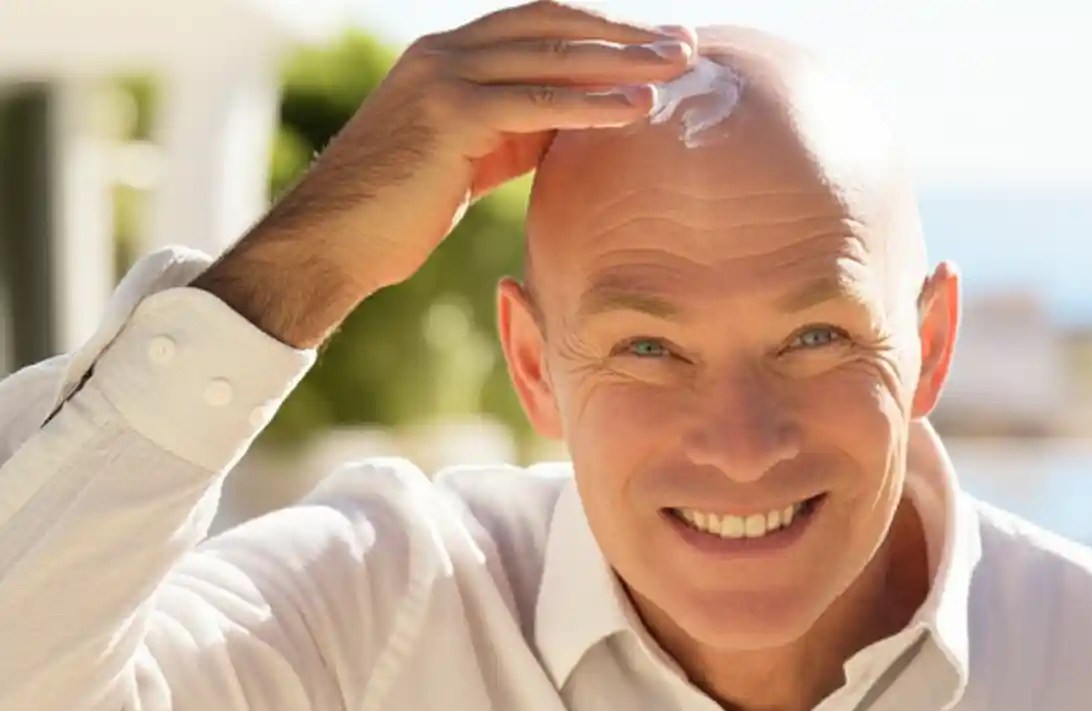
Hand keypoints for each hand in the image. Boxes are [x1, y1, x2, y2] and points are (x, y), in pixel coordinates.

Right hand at [265, 0, 695, 291]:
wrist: (335, 239)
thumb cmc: (402, 206)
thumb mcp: (470, 153)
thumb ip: (516, 128)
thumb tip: (578, 126)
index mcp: (450, 55)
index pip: (540, 22)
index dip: (601, 27)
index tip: (656, 41)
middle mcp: (445, 52)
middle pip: (553, 24)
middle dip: (624, 31)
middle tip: (686, 43)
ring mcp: (443, 77)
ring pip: (549, 56)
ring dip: (622, 59)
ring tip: (678, 68)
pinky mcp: (448, 115)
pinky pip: (534, 103)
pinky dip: (591, 103)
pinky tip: (636, 108)